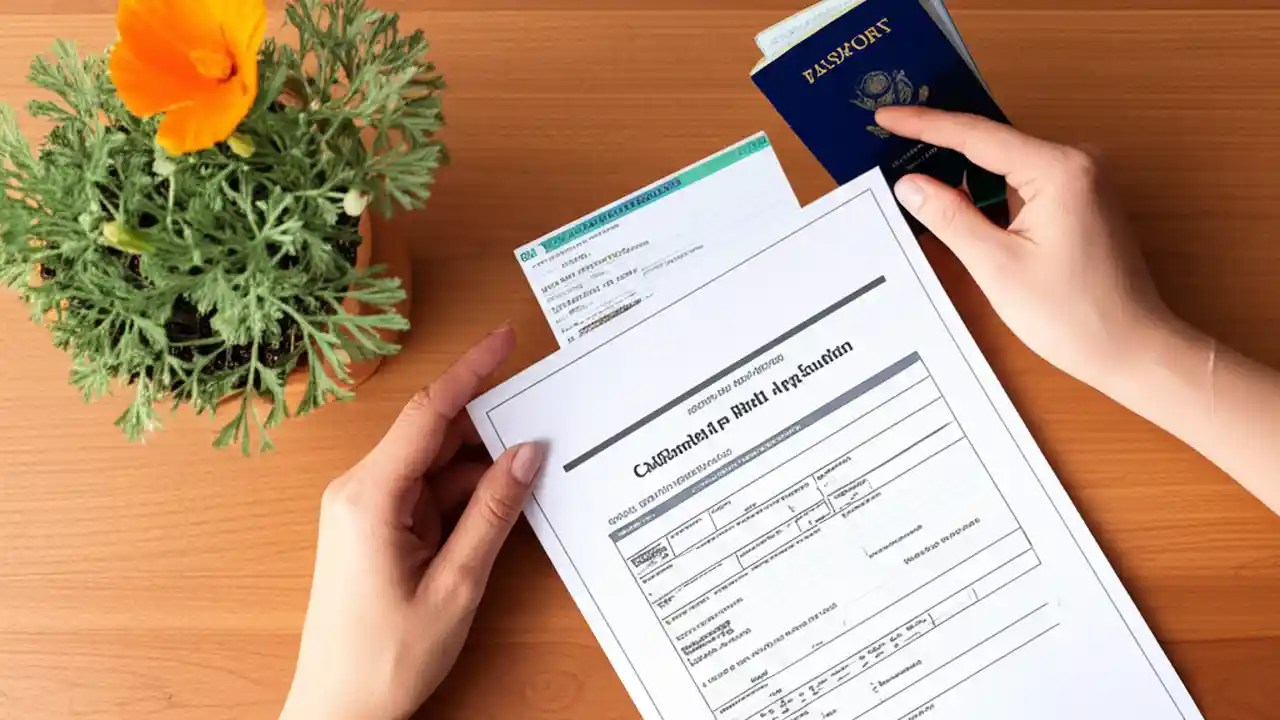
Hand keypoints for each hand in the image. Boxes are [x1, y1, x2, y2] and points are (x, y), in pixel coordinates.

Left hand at [280, 326, 545, 719]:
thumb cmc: (384, 658)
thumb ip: (493, 512)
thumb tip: (527, 453)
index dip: (472, 371)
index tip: (506, 339)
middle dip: (490, 426)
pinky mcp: (375, 528)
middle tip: (546, 417)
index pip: (429, 412)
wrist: (337, 712)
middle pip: (434, 434)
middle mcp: (361, 490)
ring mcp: (366, 509)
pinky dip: (465, 495)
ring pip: (435, 465)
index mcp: (370, 496)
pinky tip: (503, 504)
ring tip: (534, 475)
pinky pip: (428, 493)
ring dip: (481, 469)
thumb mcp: (455, 585)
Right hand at [876, 107, 1179, 392]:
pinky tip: (955, 197)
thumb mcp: (997, 265)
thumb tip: (909, 183)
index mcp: (1058, 170)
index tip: (885, 115)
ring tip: (911, 165)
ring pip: (1006, 162)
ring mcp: (1083, 179)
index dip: (925, 123)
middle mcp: (1077, 162)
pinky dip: (988, 188)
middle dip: (940, 140)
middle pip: (992, 141)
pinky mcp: (1082, 199)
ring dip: (963, 168)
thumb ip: (950, 217)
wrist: (1132, 347)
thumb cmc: (1072, 315)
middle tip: (890, 133)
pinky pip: (1023, 180)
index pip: (976, 135)